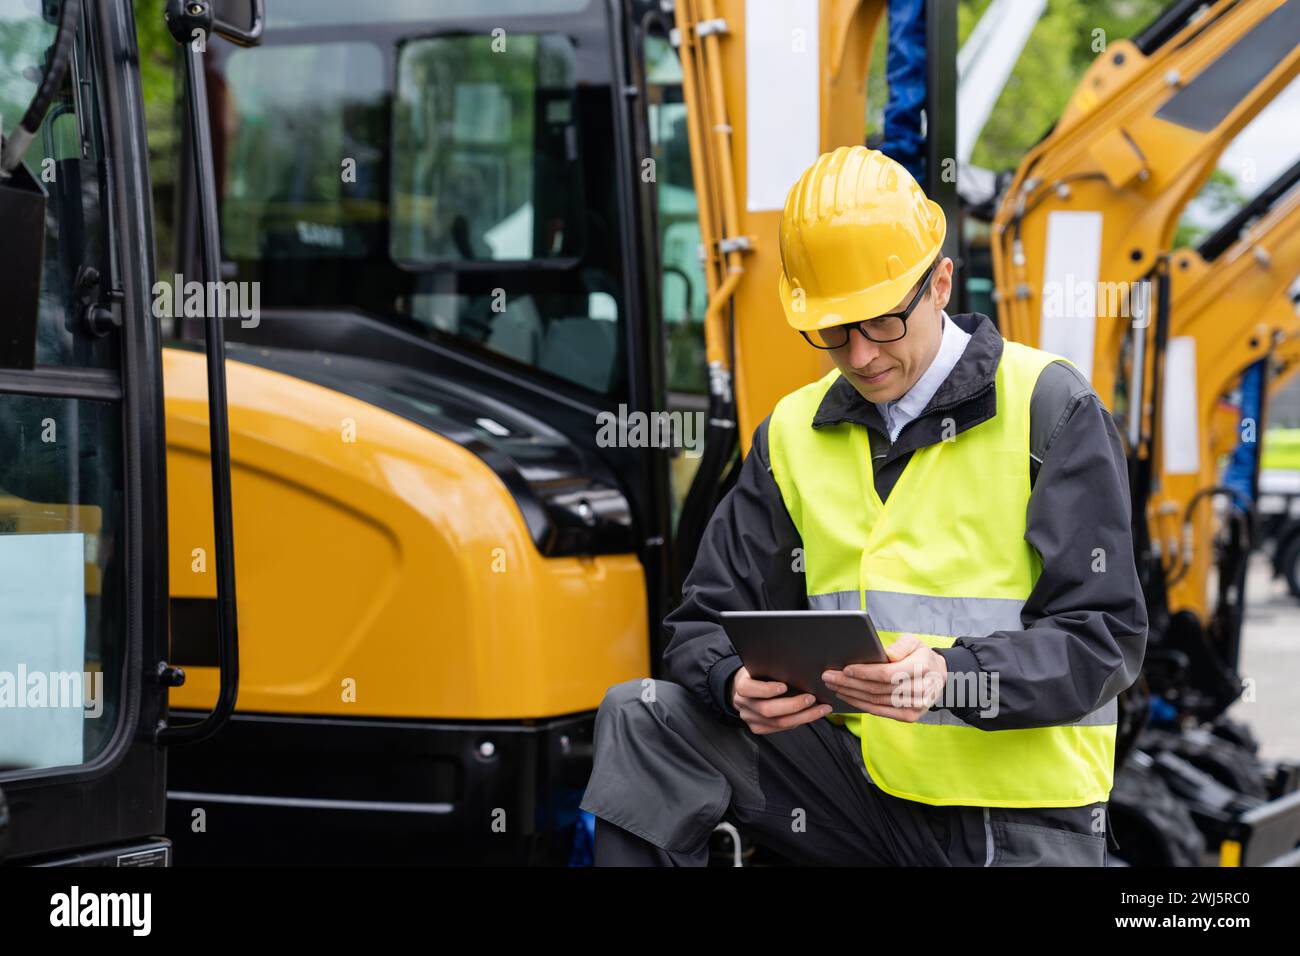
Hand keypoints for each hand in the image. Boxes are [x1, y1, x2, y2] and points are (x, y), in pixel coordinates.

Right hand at [729, 665, 831, 734]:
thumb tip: (799, 671)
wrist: (747, 687)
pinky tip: (812, 715)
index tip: (784, 686)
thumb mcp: (761, 666)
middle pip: (767, 710)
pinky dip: (798, 721)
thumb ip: (773, 670)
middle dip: (793, 705)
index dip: (767, 689)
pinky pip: (780, 728)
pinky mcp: (758, 728)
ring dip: (803, 716)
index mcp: (741, 685)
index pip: (749, 689)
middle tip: (812, 698)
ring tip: (821, 709)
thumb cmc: (759, 673)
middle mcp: (743, 704)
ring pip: (778, 723)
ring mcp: (750, 718)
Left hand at [821, 634, 947, 721]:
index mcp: (921, 668)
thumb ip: (901, 645)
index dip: (865, 672)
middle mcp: (919, 690)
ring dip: (851, 695)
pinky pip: (879, 711)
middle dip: (849, 683)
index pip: (887, 674)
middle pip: (877, 689)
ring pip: (875, 702)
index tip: (845, 669)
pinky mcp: (909, 716)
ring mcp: (915, 706)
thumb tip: (886, 655)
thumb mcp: (914, 642)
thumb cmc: (920, 656)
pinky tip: (847, 697)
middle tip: (829, 676)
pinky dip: (860, 705)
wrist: (939, 677)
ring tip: (833, 686)